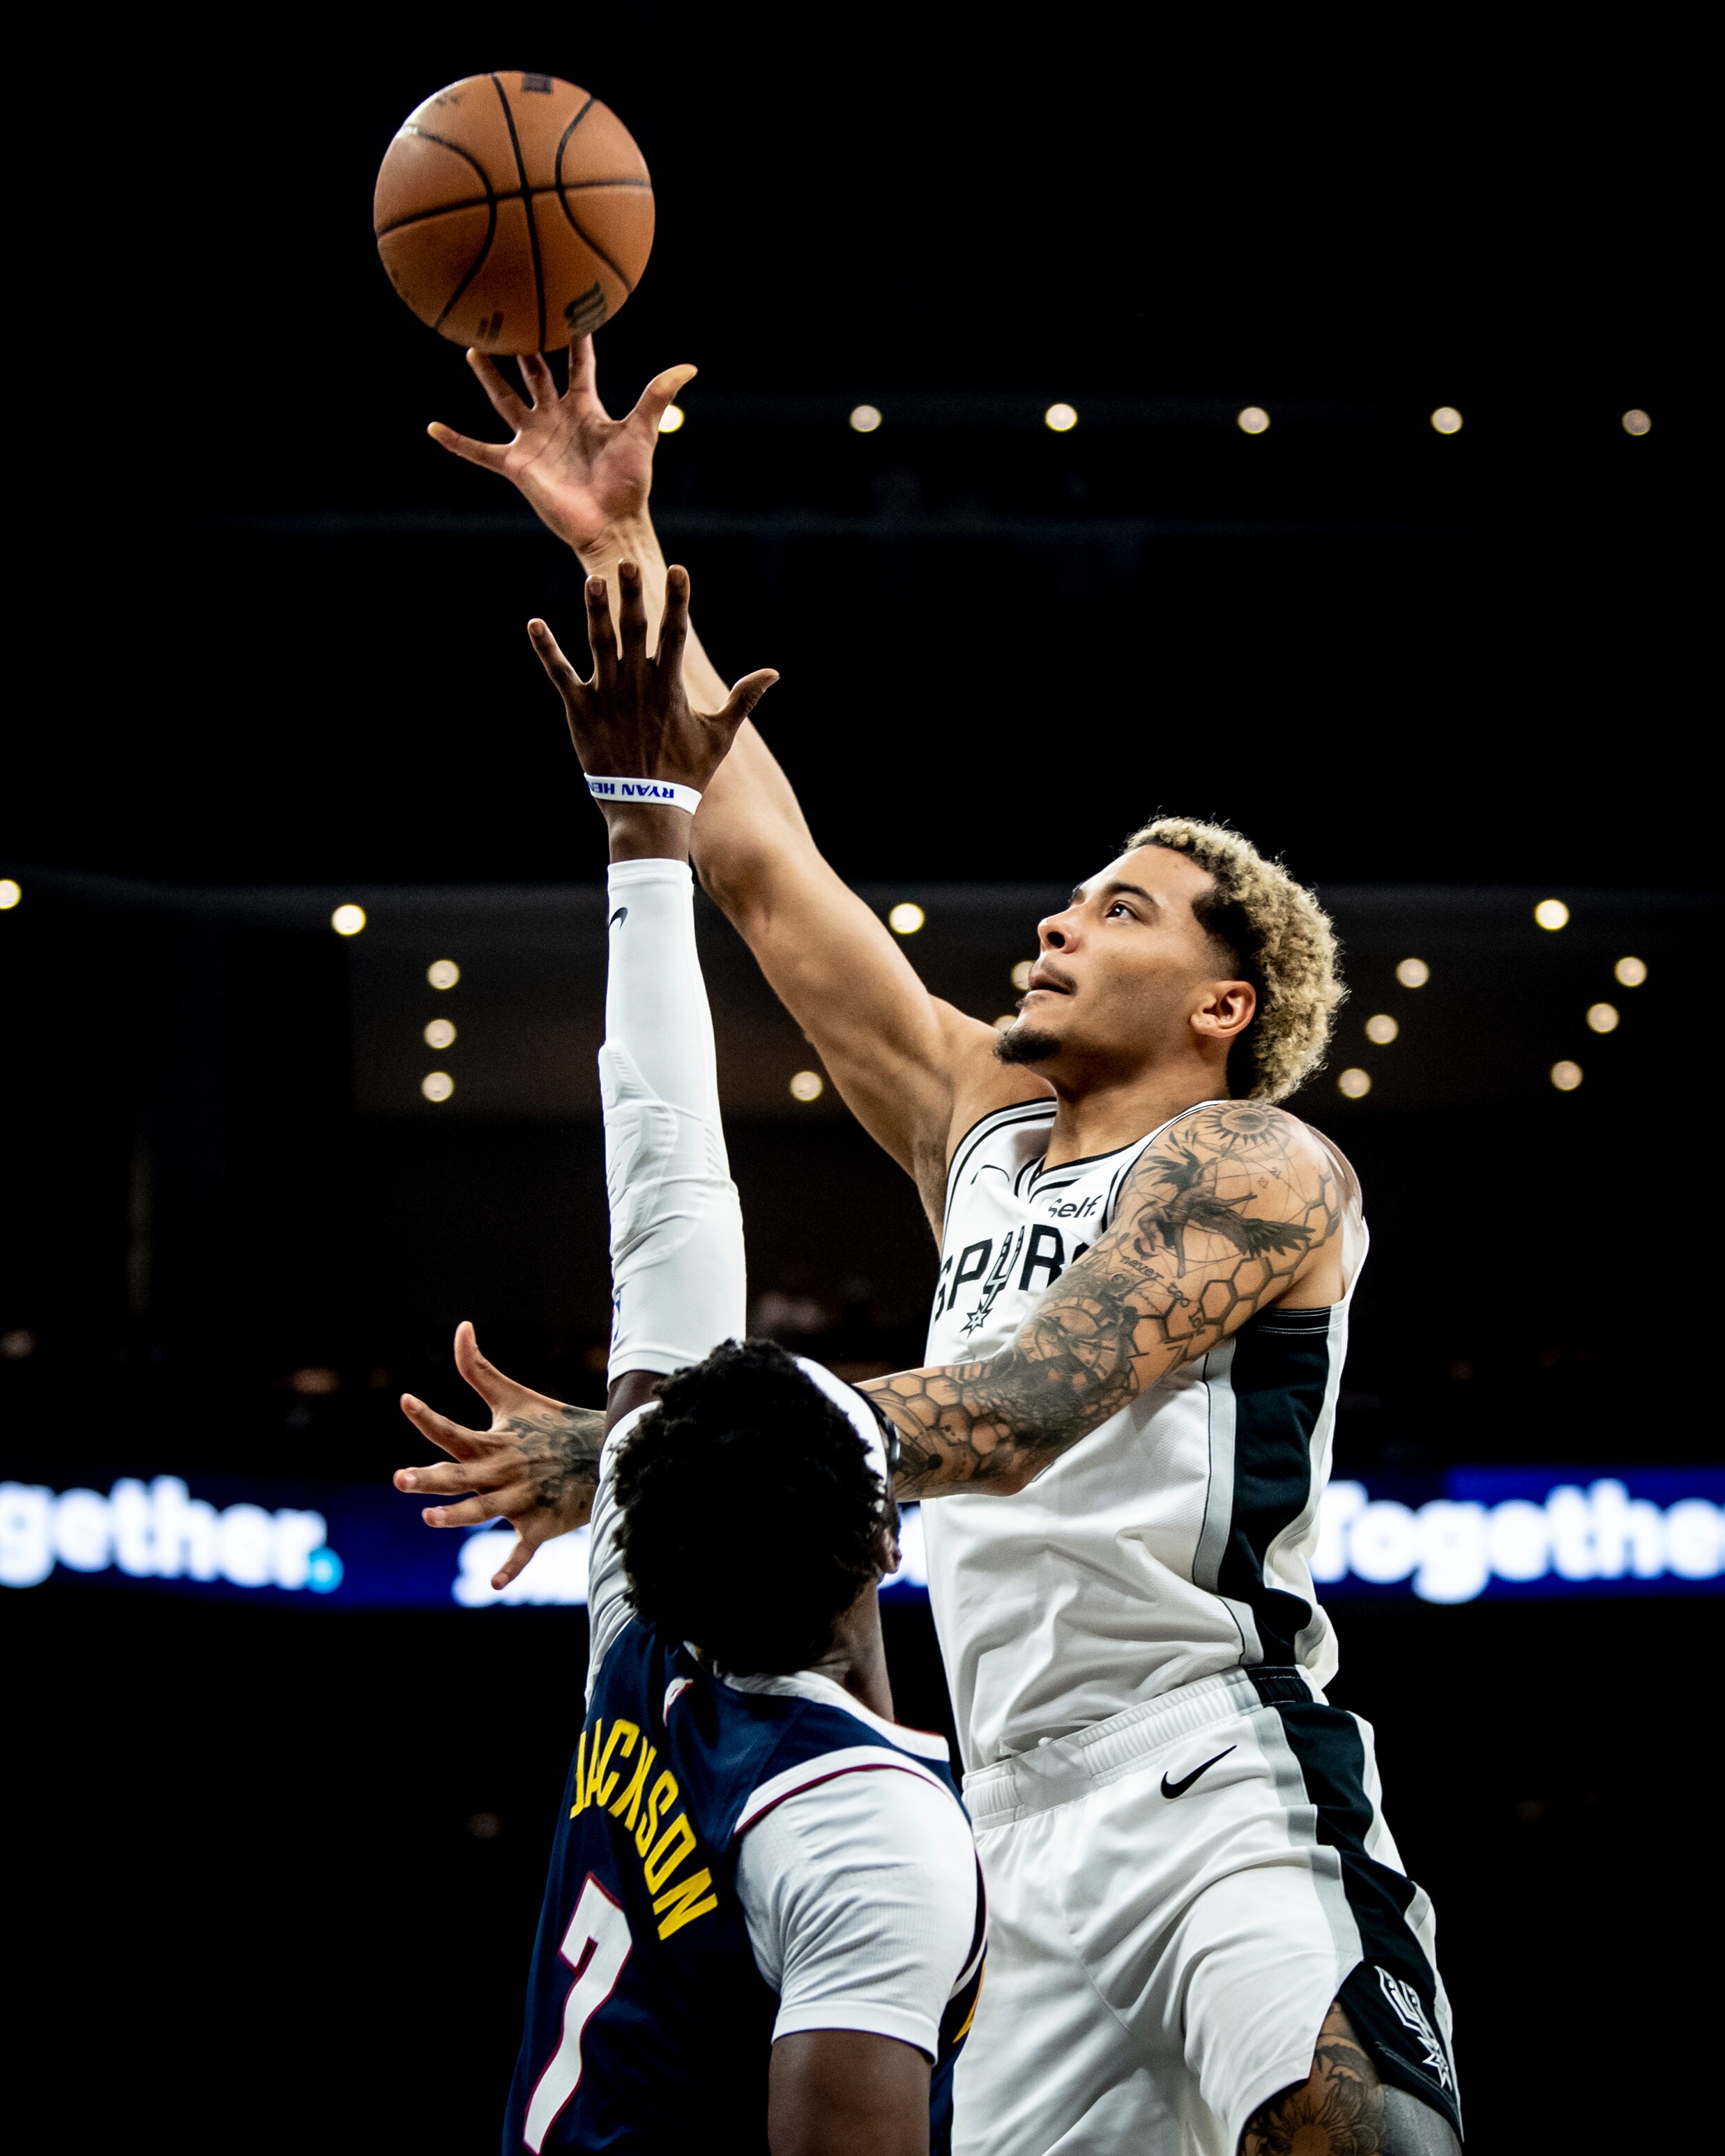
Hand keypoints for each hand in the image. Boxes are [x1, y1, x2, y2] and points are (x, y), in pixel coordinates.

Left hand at [394, 1321, 604, 1589]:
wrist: (603, 1450)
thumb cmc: (550, 1424)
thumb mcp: (513, 1396)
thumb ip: (479, 1369)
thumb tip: (462, 1326)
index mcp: (492, 1442)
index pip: (453, 1431)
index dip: (428, 1417)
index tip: (406, 1401)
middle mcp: (502, 1471)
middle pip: (459, 1475)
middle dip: (430, 1478)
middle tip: (399, 1479)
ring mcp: (521, 1498)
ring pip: (483, 1510)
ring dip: (458, 1516)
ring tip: (429, 1520)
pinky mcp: (541, 1522)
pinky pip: (523, 1547)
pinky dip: (512, 1564)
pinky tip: (495, 1583)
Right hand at [427, 337, 688, 552]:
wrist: (611, 524)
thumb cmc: (629, 482)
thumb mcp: (642, 432)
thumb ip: (657, 396)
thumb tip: (690, 366)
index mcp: (584, 408)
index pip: (576, 363)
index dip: (573, 336)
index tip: (566, 301)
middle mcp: (555, 418)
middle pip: (534, 373)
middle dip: (522, 345)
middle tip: (507, 311)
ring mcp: (534, 440)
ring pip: (504, 399)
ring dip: (488, 376)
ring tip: (471, 347)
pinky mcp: (517, 465)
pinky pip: (480, 451)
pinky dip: (456, 441)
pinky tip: (432, 427)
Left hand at [529, 561, 777, 805]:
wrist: (648, 809)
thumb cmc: (686, 774)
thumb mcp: (719, 735)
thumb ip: (743, 699)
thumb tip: (773, 673)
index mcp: (670, 686)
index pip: (676, 633)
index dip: (678, 600)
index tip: (679, 569)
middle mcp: (638, 685)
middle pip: (635, 629)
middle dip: (632, 595)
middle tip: (625, 563)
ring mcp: (607, 696)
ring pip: (599, 644)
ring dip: (594, 611)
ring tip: (591, 580)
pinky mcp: (580, 711)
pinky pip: (559, 674)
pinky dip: (546, 649)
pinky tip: (534, 624)